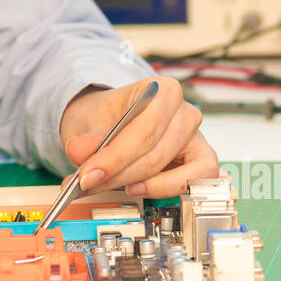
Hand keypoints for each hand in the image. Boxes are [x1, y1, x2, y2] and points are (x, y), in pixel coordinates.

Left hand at [58, 76, 215, 198]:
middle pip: (155, 154)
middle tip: (90, 184)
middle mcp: (184, 111)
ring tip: (114, 185)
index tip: (88, 175)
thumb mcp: (87, 120)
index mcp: (161, 90)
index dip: (115, 157)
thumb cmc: (108, 116)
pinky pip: (193, 181)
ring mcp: (195, 137)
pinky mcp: (200, 160)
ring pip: (173, 171)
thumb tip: (80, 151)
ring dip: (140, 184)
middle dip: (119, 174)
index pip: (144, 130)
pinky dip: (166, 190)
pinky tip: (140, 188)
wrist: (114, 120)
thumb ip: (85, 137)